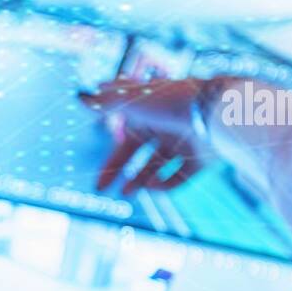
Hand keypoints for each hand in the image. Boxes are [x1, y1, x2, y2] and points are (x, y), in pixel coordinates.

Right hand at [82, 77, 214, 194]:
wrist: (210, 108)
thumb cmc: (167, 100)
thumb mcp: (130, 101)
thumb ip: (104, 103)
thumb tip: (81, 98)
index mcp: (150, 114)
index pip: (125, 141)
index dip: (111, 161)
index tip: (99, 181)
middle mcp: (166, 128)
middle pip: (138, 155)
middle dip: (120, 172)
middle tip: (104, 190)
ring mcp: (184, 143)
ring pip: (158, 166)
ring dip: (140, 181)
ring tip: (126, 192)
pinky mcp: (201, 157)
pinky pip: (181, 176)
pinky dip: (166, 183)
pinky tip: (151, 186)